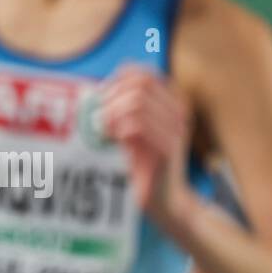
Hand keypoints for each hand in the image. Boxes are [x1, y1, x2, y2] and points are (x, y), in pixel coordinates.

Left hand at [102, 64, 198, 236]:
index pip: (143, 73)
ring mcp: (175, 129)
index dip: (117, 79)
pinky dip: (119, 128)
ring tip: (104, 129)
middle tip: (99, 116)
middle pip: (140, 83)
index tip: (101, 97)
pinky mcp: (167, 149)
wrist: (165, 200)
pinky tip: (113, 139)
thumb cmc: (144, 163)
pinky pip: (138, 126)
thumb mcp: (132, 130)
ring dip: (113, 112)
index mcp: (171, 102)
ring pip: (137, 103)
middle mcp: (178, 112)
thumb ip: (122, 108)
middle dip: (113, 95)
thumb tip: (93, 91)